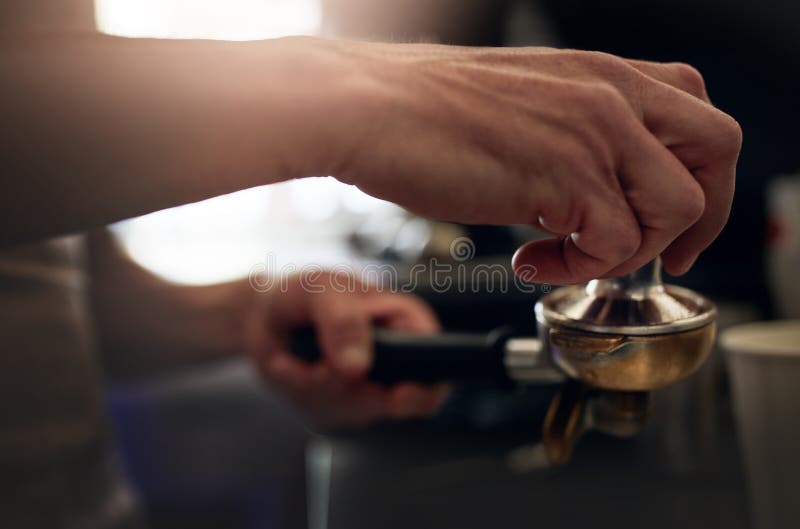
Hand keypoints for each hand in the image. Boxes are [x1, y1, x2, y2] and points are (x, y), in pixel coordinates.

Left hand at [244, 272, 448, 426]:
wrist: (265, 313)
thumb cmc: (307, 293)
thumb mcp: (324, 291)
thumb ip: (343, 322)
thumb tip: (357, 368)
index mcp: (407, 322)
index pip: (437, 364)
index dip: (424, 386)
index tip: (395, 395)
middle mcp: (396, 360)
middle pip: (397, 400)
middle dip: (350, 388)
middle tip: (318, 368)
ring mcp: (370, 387)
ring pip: (356, 409)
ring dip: (317, 387)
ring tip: (295, 356)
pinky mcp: (340, 406)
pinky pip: (324, 412)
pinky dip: (298, 390)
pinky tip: (284, 365)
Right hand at [298, 39, 741, 283]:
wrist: (365, 108)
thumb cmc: (419, 109)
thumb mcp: (520, 104)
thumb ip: (568, 134)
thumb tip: (585, 190)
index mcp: (598, 73)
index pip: (694, 112)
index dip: (695, 172)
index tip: (665, 217)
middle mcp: (608, 93)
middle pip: (717, 147)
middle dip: (699, 213)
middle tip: (654, 250)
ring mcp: (592, 132)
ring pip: (678, 206)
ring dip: (630, 249)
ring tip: (568, 255)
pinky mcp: (564, 176)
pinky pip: (615, 245)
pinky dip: (581, 267)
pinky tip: (532, 257)